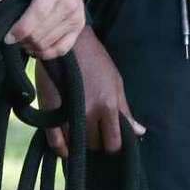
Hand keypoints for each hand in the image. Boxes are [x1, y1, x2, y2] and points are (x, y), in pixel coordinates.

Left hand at [0, 0, 86, 60]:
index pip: (38, 15)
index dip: (20, 30)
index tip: (6, 37)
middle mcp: (68, 4)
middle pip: (41, 34)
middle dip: (22, 39)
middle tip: (11, 35)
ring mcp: (75, 17)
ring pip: (48, 44)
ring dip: (31, 46)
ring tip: (22, 38)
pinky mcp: (78, 26)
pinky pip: (61, 49)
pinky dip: (46, 52)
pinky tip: (35, 46)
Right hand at [40, 25, 143, 156]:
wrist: (67, 41)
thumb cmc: (95, 60)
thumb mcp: (115, 83)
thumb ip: (125, 111)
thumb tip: (140, 132)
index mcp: (107, 106)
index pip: (114, 143)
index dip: (114, 145)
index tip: (111, 140)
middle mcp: (88, 113)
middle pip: (95, 145)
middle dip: (97, 141)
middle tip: (96, 132)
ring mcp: (67, 113)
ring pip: (76, 145)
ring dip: (81, 143)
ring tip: (82, 134)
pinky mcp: (49, 111)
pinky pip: (56, 143)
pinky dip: (62, 149)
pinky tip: (66, 148)